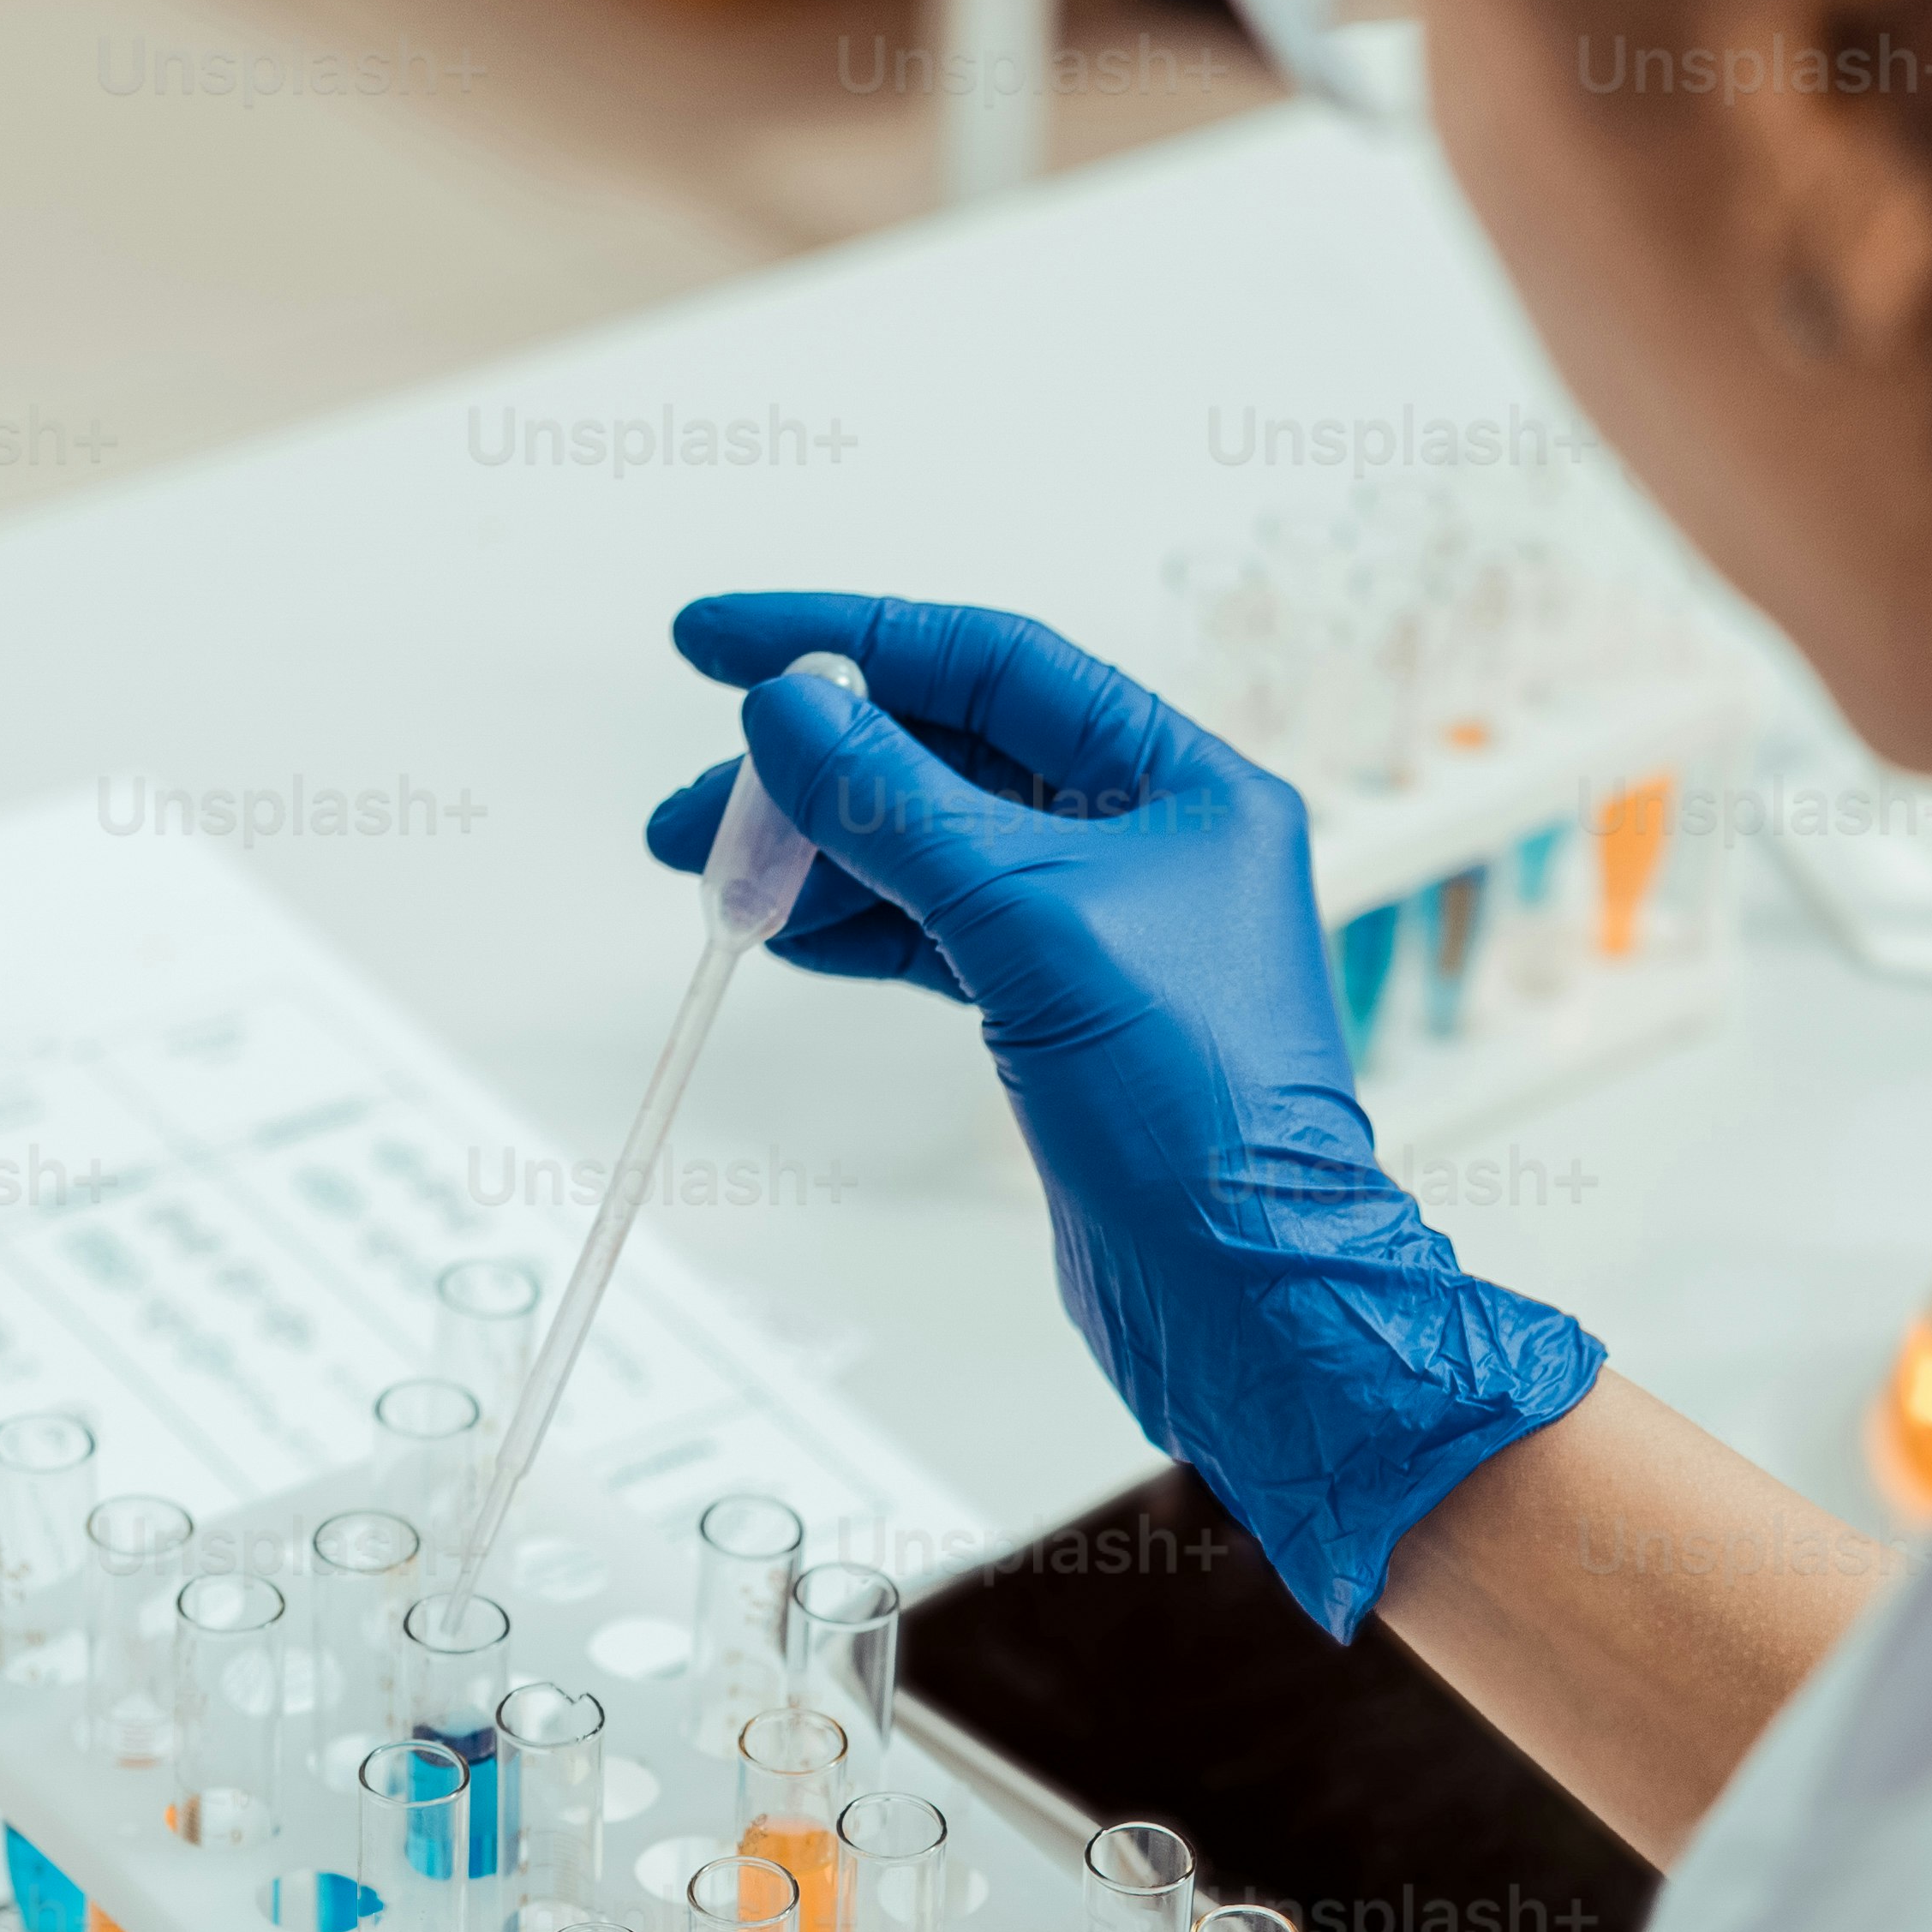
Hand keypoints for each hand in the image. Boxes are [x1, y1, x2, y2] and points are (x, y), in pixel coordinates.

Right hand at [649, 590, 1603, 1640]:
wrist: (1240, 1293)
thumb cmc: (1190, 1107)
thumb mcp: (1028, 921)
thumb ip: (898, 806)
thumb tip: (787, 710)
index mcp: (1180, 781)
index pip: (988, 662)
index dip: (846, 638)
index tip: (714, 643)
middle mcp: (1150, 842)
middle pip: (948, 756)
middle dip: (812, 771)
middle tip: (691, 806)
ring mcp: (1105, 934)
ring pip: (930, 853)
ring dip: (817, 856)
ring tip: (708, 875)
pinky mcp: (1065, 1018)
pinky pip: (939, 937)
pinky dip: (857, 930)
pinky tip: (780, 931)